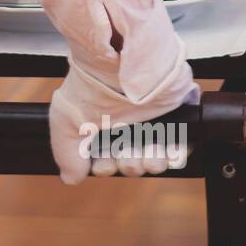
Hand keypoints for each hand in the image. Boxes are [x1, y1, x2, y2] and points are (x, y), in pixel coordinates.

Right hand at [48, 62, 199, 184]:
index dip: (105, 167)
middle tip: (123, 156)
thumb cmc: (90, 90)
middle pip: (131, 162)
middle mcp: (127, 125)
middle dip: (127, 165)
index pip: (106, 158)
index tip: (104, 164)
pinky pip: (179, 149)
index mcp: (101, 126)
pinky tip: (161, 150)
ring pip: (154, 159)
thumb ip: (65, 153)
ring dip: (148, 163)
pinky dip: (172, 156)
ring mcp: (152, 122)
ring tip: (142, 152)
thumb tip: (71, 177)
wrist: (123, 68)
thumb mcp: (65, 122)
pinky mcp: (176, 119)